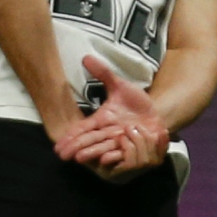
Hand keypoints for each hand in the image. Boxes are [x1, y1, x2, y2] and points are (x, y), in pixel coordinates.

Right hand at [55, 55, 169, 182]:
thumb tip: (86, 57)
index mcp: (102, 121)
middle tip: (63, 155)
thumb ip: (103, 74)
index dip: (71, 136)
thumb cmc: (136, 104)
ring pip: (104, 149)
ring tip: (79, 158)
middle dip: (77, 148)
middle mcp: (109, 134)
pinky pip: (125, 155)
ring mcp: (122, 143)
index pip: (83, 128)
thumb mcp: (120, 86)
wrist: (158, 115)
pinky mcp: (135, 151)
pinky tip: (105, 158)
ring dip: (93, 152)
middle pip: (90, 141)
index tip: (59, 144)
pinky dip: (116, 156)